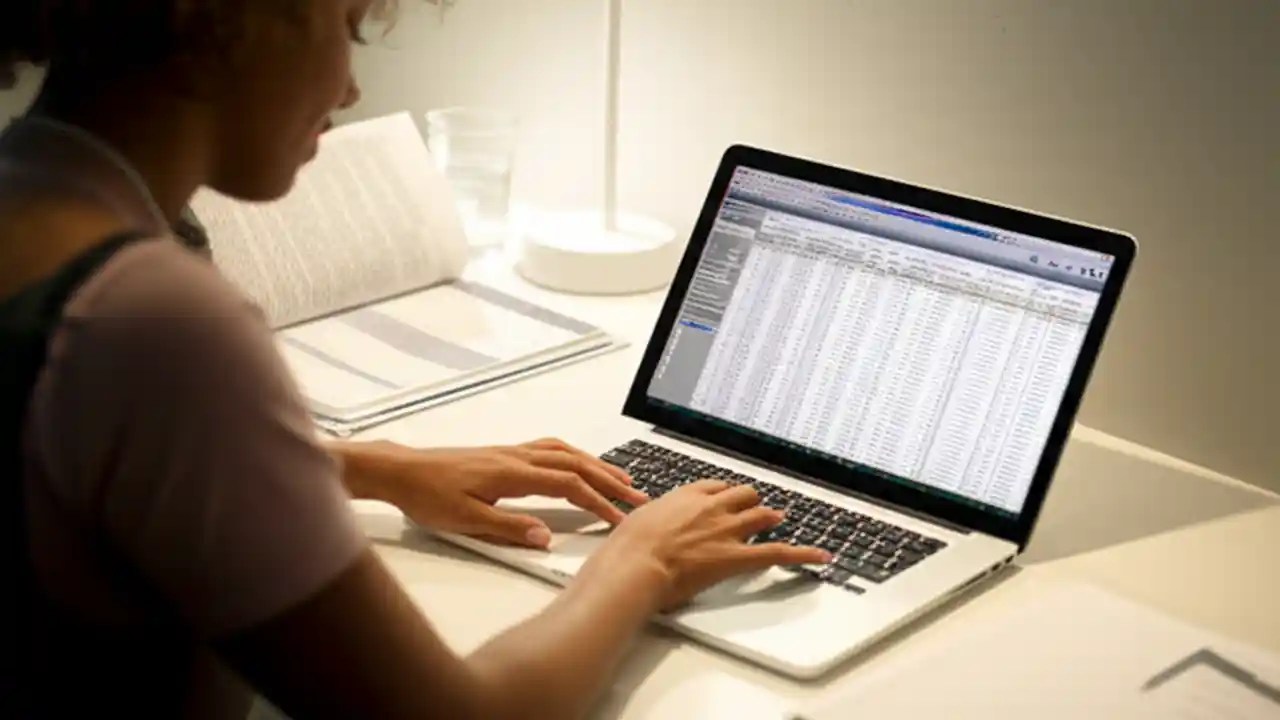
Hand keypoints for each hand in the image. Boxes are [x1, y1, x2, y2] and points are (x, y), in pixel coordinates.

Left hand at [352, 438, 648, 548]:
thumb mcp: (466, 520)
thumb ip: (509, 528)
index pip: (568, 486)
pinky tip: (578, 463)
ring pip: (565, 452)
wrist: (401, 470)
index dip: (598, 502)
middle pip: (575, 463)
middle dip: (610, 480)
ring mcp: (511, 452)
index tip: (619, 518)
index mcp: (512, 473)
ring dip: (596, 464)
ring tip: (620, 479)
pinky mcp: (503, 454)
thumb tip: (547, 536)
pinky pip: (550, 449)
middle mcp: (516, 457)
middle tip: (637, 496)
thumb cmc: (428, 494)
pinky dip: (574, 455)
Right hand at [587, 480, 831, 611]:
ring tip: (779, 520)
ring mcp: (727, 529)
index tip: (726, 498)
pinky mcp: (738, 556)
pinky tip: (821, 556)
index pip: (715, 487)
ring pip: (761, 515)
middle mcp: (711, 507)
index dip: (724, 494)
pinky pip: (779, 552)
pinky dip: (804, 554)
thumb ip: (654, 520)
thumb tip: (650, 528)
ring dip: (770, 518)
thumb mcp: (638, 522)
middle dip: (751, 503)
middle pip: (743, 496)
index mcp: (686, 496)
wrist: (636, 564)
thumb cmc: (628, 549)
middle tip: (755, 510)